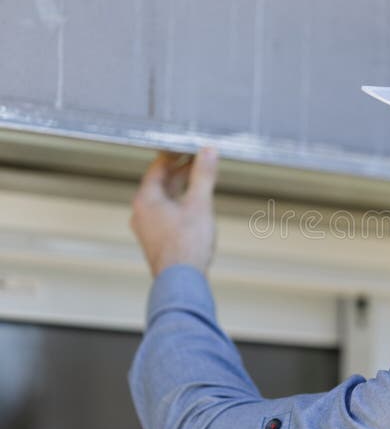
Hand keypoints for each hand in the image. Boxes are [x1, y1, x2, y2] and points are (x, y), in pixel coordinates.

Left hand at [130, 147, 218, 277]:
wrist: (181, 280)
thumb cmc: (186, 245)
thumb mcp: (200, 203)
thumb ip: (203, 175)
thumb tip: (208, 153)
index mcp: (146, 199)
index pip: (157, 168)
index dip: (174, 155)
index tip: (188, 148)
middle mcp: (142, 212)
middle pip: (161, 184)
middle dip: (181, 172)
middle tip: (199, 162)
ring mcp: (147, 228)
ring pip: (164, 200)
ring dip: (182, 189)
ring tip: (201, 182)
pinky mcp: (157, 240)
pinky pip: (166, 214)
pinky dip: (180, 205)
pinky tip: (195, 208)